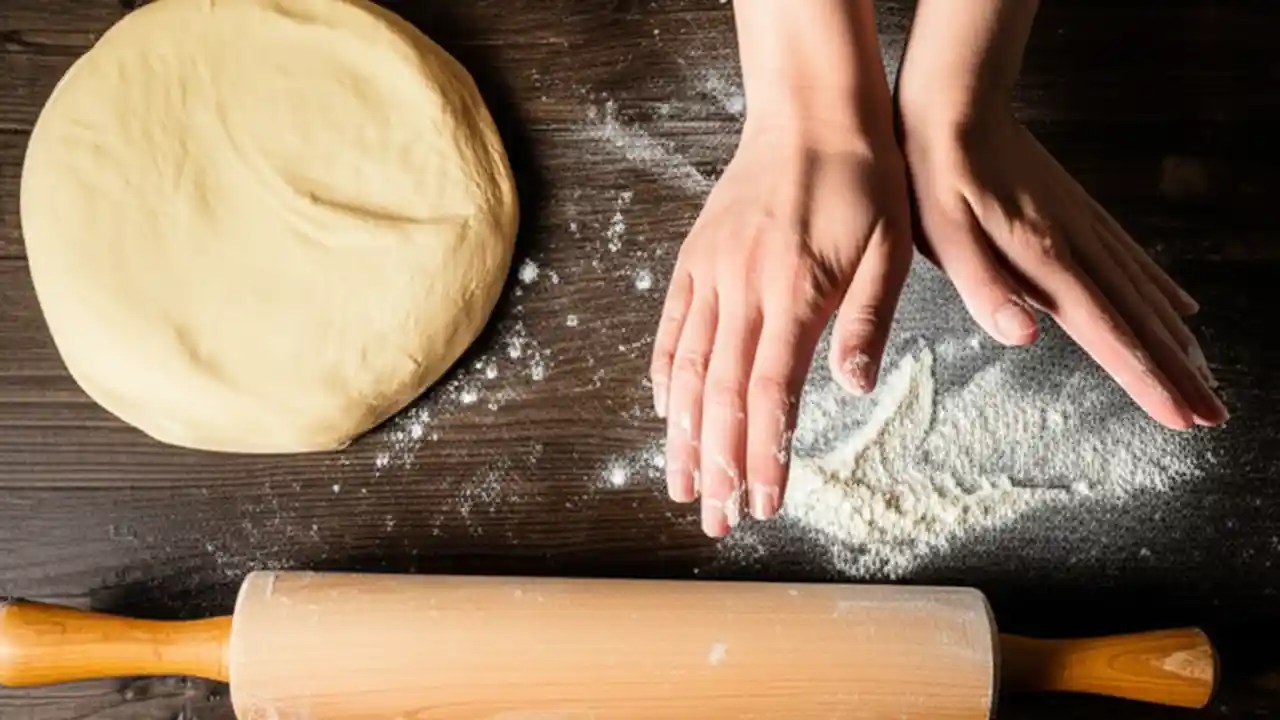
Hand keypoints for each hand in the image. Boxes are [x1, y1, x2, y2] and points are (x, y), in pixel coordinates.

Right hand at [650, 125, 912, 536]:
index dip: (763, 454)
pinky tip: (662, 412)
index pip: (769, 393)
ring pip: (686, 369)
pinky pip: (671, 326)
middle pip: (719, 395)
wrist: (813, 113)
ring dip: (681, 433)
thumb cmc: (863, 182)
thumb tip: (852, 388)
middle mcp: (743, 290)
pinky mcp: (695, 259)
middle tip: (714, 518)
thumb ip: (867, 319)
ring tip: (680, 484)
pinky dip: (663, 374)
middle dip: (717, 464)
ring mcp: (712, 274)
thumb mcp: (889, 249)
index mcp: (795, 293)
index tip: (763, 502)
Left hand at [900, 111, 1226, 428]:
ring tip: (1206, 378)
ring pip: (1144, 295)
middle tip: (1213, 416)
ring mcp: (1084, 228)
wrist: (957, 102)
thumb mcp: (943, 235)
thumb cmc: (938, 173)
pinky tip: (1182, 308)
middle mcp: (1078, 247)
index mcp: (1045, 261)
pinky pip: (1133, 260)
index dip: (1147, 379)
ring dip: (1177, 341)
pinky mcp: (1078, 214)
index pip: (1108, 333)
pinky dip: (1161, 290)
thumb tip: (1023, 335)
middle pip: (1140, 323)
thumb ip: (983, 287)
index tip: (1182, 417)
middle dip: (1178, 375)